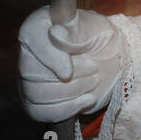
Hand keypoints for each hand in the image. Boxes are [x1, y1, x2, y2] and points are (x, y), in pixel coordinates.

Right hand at [18, 8, 121, 122]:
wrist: (113, 61)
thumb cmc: (100, 39)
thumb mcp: (94, 28)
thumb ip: (75, 31)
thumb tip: (55, 33)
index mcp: (38, 26)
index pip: (31, 38)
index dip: (50, 56)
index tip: (69, 69)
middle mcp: (27, 53)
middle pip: (31, 73)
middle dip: (70, 76)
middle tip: (94, 68)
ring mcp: (28, 80)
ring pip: (36, 94)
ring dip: (72, 91)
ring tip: (93, 79)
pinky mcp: (36, 102)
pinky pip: (40, 113)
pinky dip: (67, 109)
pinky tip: (86, 100)